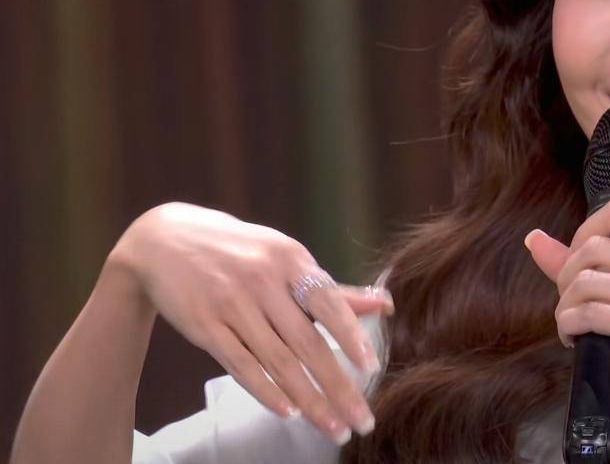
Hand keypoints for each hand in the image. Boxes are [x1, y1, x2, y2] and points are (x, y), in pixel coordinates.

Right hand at [108, 201, 393, 443]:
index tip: (372, 369)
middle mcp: (264, 280)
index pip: (329, 301)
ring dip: (309, 400)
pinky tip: (289, 411)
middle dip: (338, 386)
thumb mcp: (285, 258)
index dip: (351, 336)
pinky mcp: (205, 325)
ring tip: (334, 427)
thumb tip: (385, 303)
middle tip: (362, 420)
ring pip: (278, 361)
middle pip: (307, 342)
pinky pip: (241, 364)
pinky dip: (266, 390)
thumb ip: (332, 289)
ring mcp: (232, 304)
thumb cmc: (241, 251)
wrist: (166, 240)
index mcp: (291, 259)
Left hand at [525, 197, 609, 438]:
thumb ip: (581, 260)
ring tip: (571, 323)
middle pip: (596, 246)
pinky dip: (568, 324)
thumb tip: (533, 237)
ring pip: (587, 281)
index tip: (578, 260)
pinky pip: (589, 312)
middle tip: (569, 302)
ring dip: (565, 305)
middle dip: (567, 275)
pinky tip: (573, 338)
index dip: (587, 230)